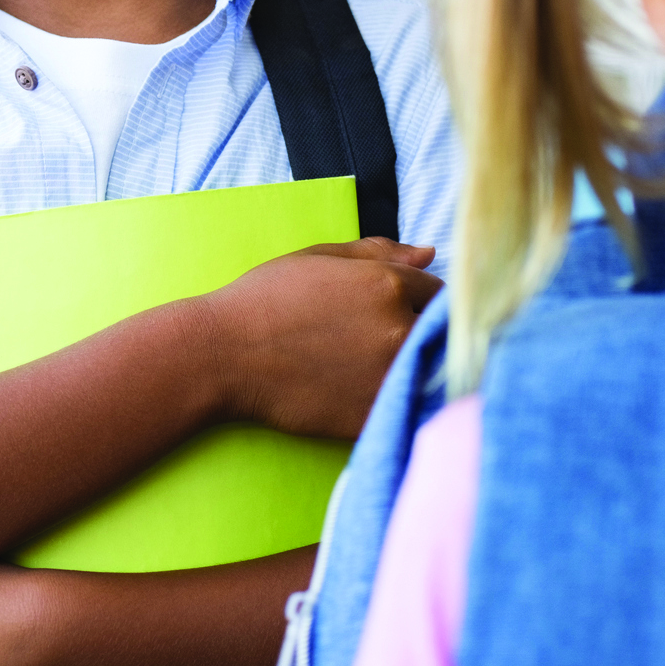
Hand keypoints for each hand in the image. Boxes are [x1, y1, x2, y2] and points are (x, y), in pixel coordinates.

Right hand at [198, 238, 442, 439]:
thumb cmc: (265, 299)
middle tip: (376, 339)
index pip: (437, 293)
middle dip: (419, 332)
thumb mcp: (319, 259)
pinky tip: (359, 389)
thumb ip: (378, 252)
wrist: (223, 355)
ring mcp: (388, 376)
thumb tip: (428, 253)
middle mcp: (397, 329)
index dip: (420, 299)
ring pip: (427, 371)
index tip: (398, 309)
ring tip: (367, 365)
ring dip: (411, 367)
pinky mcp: (374, 413)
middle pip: (440, 333)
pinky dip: (393, 397)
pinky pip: (407, 406)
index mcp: (387, 284)